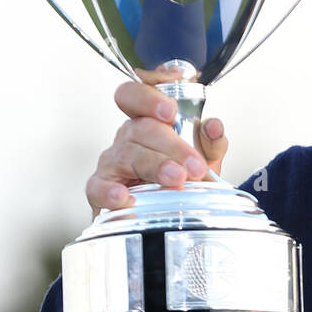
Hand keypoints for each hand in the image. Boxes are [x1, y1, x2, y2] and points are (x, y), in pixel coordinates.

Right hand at [84, 74, 229, 218]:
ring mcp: (112, 163)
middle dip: (172, 145)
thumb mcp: (202, 160)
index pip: (136, 96)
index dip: (149, 99)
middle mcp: (127, 138)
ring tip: (176, 179)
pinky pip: (97, 187)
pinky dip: (109, 191)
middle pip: (141, 128)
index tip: (170, 111)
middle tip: (195, 165)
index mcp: (148, 122)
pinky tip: (124, 197)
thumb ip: (211, 142)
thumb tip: (214, 127)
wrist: (164, 215)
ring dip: (155, 166)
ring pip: (127, 155)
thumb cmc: (179, 180)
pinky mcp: (99, 190)